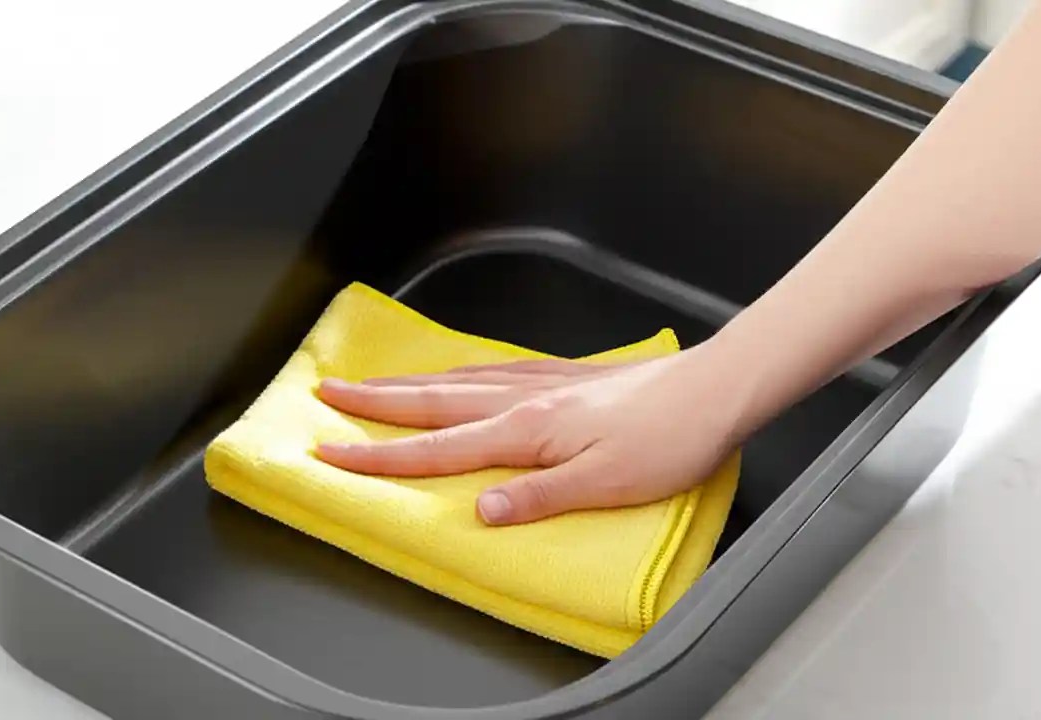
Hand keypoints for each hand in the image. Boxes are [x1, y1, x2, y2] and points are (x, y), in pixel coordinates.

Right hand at [314, 347, 747, 525]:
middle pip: (432, 400)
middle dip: (374, 401)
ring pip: (456, 380)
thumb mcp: (606, 483)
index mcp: (526, 429)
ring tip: (369, 382)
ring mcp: (541, 381)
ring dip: (406, 383)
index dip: (380, 455)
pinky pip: (489, 369)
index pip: (437, 448)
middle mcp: (524, 398)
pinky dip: (455, 371)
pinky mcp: (561, 376)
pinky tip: (452, 372)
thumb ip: (538, 497)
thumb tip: (481, 512)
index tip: (332, 452)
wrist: (713, 390)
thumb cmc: (669, 439)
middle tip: (327, 393)